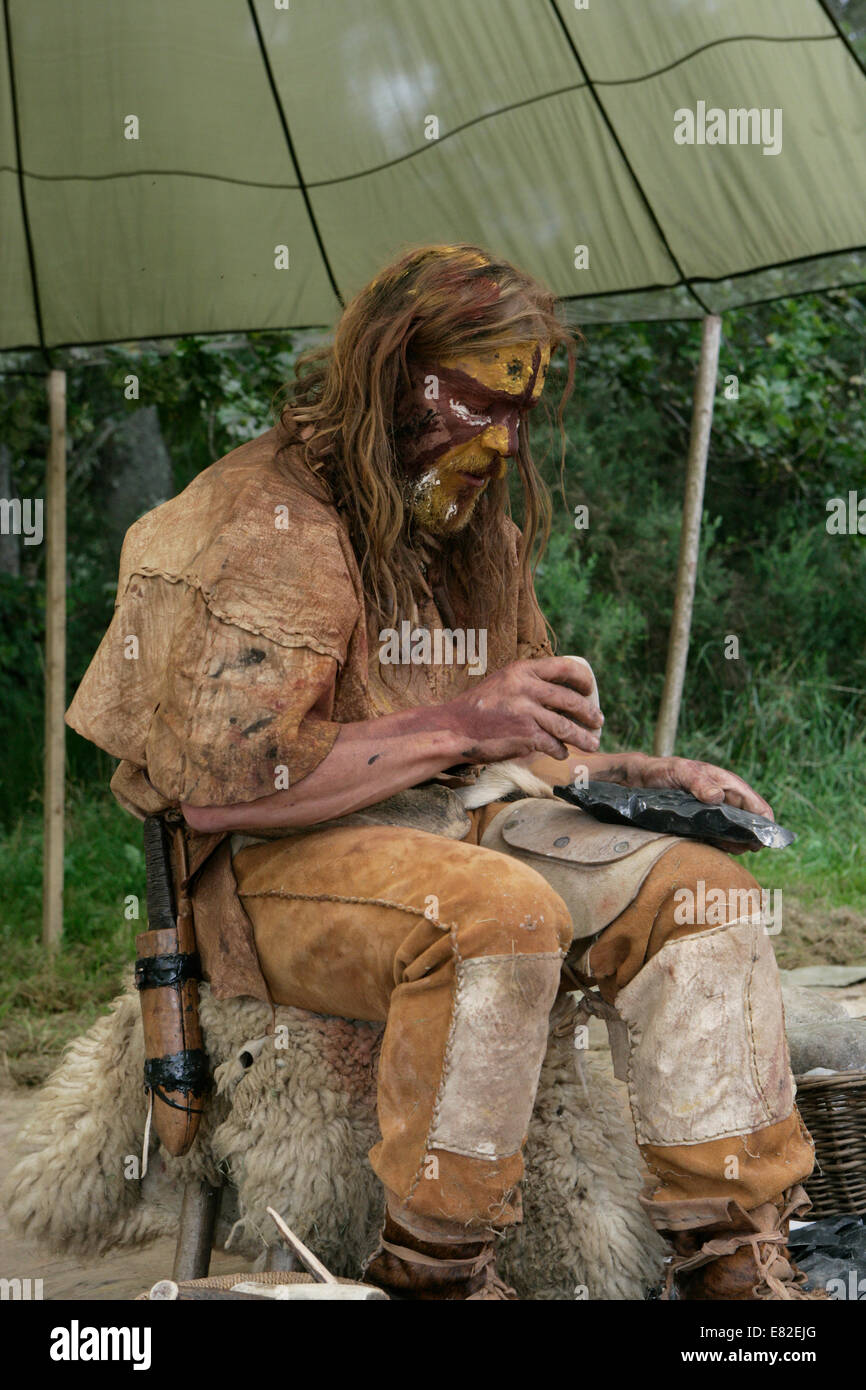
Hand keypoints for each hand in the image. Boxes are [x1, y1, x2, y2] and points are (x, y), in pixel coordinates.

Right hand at [441, 656, 603, 763]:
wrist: (453, 730)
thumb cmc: (477, 709)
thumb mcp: (503, 683)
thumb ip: (528, 683)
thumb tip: (559, 694)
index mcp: (522, 670)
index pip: (564, 667)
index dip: (583, 679)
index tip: (589, 690)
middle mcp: (526, 687)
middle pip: (571, 699)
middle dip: (590, 713)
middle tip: (598, 721)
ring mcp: (527, 712)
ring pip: (567, 726)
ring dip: (583, 737)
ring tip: (593, 744)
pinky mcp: (526, 736)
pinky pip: (553, 744)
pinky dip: (561, 750)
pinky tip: (562, 753)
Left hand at [608, 753, 773, 853]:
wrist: (640, 780)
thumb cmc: (663, 770)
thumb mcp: (681, 771)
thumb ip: (699, 782)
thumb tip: (717, 797)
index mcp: (726, 784)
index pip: (754, 803)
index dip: (764, 820)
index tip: (766, 836)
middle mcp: (724, 800)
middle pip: (748, 822)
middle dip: (752, 835)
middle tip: (749, 848)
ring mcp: (713, 814)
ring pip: (734, 832)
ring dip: (737, 843)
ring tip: (735, 850)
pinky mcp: (701, 825)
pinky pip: (717, 838)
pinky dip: (721, 846)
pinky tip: (720, 852)